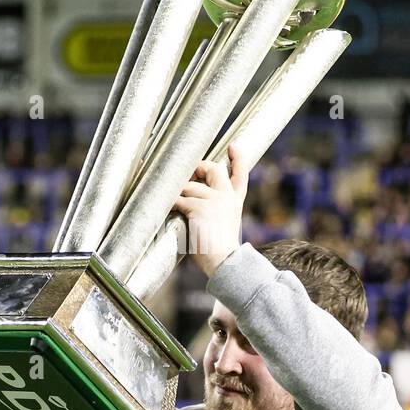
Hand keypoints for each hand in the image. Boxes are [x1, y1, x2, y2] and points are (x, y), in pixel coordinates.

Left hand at [172, 143, 250, 277]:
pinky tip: (169, 209)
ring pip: (189, 185)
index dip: (238, 159)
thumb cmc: (217, 249)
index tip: (234, 146)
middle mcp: (227, 197)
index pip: (240, 174)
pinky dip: (171, 204)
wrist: (225, 263)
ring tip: (173, 203)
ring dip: (178, 193)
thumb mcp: (221, 223)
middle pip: (213, 168)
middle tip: (187, 174)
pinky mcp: (201, 208)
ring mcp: (215, 201)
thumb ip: (213, 207)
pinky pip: (179, 199)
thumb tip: (188, 194)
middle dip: (197, 167)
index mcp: (234, 201)